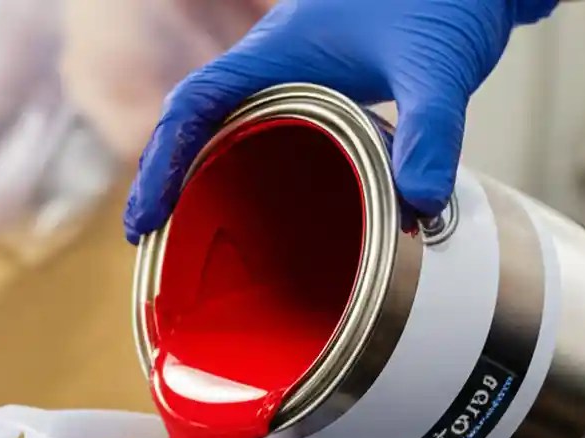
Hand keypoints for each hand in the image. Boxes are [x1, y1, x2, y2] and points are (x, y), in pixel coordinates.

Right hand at [122, 0, 560, 241]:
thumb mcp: (439, 66)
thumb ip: (431, 131)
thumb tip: (422, 206)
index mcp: (281, 51)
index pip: (196, 104)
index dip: (162, 162)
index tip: (145, 218)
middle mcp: (282, 62)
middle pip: (202, 121)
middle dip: (171, 178)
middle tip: (156, 240)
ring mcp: (304, 74)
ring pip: (236, 127)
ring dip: (209, 175)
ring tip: (195, 233)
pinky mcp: (332, 87)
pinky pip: (274, 129)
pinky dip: (256, 168)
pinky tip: (270, 206)